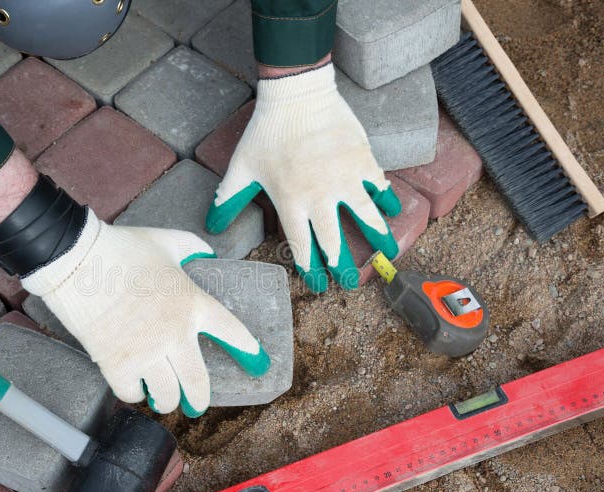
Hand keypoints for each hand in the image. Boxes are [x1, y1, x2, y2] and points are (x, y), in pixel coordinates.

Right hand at [21, 210, 269, 416]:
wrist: (77, 260)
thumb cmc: (122, 248)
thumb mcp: (167, 241)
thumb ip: (192, 249)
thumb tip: (206, 254)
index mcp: (192, 303)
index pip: (231, 331)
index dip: (247, 350)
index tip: (258, 363)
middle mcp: (175, 333)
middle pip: (198, 382)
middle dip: (200, 400)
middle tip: (197, 405)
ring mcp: (146, 352)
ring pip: (167, 395)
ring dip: (167, 401)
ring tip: (164, 401)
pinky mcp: (116, 363)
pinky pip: (133, 393)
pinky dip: (135, 394)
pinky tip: (135, 388)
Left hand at [206, 63, 400, 291]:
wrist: (296, 95)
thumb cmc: (266, 132)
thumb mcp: (241, 169)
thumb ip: (228, 200)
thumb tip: (211, 226)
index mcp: (290, 202)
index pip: (301, 245)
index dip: (309, 268)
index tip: (317, 284)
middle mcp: (320, 196)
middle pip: (334, 240)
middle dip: (342, 266)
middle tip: (350, 283)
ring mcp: (345, 179)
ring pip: (365, 216)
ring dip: (376, 237)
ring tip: (386, 253)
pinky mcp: (362, 160)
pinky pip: (378, 185)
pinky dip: (386, 199)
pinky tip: (392, 210)